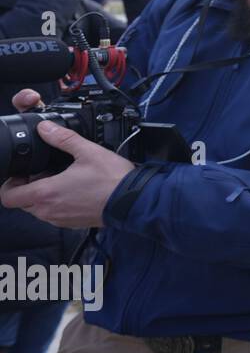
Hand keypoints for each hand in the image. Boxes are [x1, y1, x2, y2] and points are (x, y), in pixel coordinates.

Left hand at [0, 103, 134, 227]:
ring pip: (38, 210)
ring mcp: (60, 219)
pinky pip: (54, 215)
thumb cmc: (112, 180)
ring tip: (61, 181)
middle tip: (44, 173)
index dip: (10, 184)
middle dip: (28, 188)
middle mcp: (49, 210)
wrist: (133, 201)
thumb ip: (63, 138)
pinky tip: (73, 191)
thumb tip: (46, 128)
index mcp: (46, 193)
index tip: (22, 173)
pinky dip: (57, 204)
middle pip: (22, 203)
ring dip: (43, 197)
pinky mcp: (72, 224)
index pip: (8, 197)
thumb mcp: (87, 152)